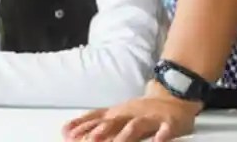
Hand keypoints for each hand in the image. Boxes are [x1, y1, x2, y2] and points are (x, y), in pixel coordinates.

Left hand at [62, 82, 200, 140]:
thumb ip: (91, 123)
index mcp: (116, 114)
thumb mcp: (114, 115)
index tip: (68, 136)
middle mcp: (130, 115)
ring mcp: (149, 118)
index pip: (96, 121)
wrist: (171, 98)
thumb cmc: (138, 111)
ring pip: (136, 126)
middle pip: (113, 122)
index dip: (82, 128)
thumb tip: (65, 131)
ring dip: (126, 135)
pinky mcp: (169, 123)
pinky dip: (162, 137)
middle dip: (100, 131)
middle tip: (89, 141)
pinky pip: (166, 130)